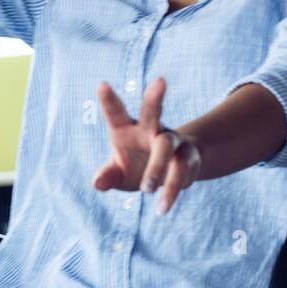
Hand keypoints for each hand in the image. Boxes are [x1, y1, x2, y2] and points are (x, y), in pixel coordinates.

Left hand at [92, 78, 201, 215]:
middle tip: (161, 81)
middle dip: (155, 97)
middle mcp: (151, 129)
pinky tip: (162, 207)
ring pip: (166, 146)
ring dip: (156, 166)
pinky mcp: (188, 157)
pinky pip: (182, 170)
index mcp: (127, 129)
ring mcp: (172, 141)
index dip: (109, 99)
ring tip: (146, 191)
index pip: (116, 112)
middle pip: (153, 111)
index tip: (101, 84)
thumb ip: (107, 176)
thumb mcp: (117, 173)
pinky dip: (172, 189)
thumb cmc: (135, 166)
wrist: (171, 171)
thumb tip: (97, 182)